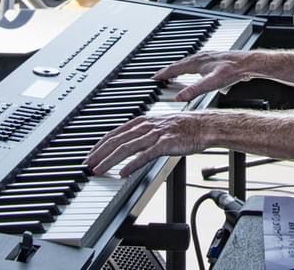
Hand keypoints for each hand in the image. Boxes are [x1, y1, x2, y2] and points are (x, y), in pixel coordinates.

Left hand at [85, 112, 203, 177]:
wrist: (206, 125)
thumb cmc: (186, 127)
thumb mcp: (161, 126)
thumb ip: (145, 134)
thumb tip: (131, 145)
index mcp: (145, 120)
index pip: (116, 132)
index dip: (101, 144)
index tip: (90, 155)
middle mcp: (148, 125)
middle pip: (117, 139)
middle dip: (100, 153)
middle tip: (88, 165)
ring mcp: (156, 134)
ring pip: (128, 147)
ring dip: (110, 160)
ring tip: (99, 170)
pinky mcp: (166, 143)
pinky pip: (146, 154)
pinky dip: (133, 164)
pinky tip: (123, 173)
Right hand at [153, 50, 254, 101]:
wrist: (249, 63)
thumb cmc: (232, 71)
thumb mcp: (211, 83)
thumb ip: (194, 90)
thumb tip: (179, 98)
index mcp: (197, 62)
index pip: (175, 68)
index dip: (164, 73)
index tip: (154, 78)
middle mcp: (201, 57)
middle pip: (181, 64)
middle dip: (170, 70)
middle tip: (161, 76)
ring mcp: (209, 57)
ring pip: (190, 63)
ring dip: (180, 68)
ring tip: (175, 74)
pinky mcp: (216, 60)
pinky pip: (199, 63)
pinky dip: (192, 68)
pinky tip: (198, 72)